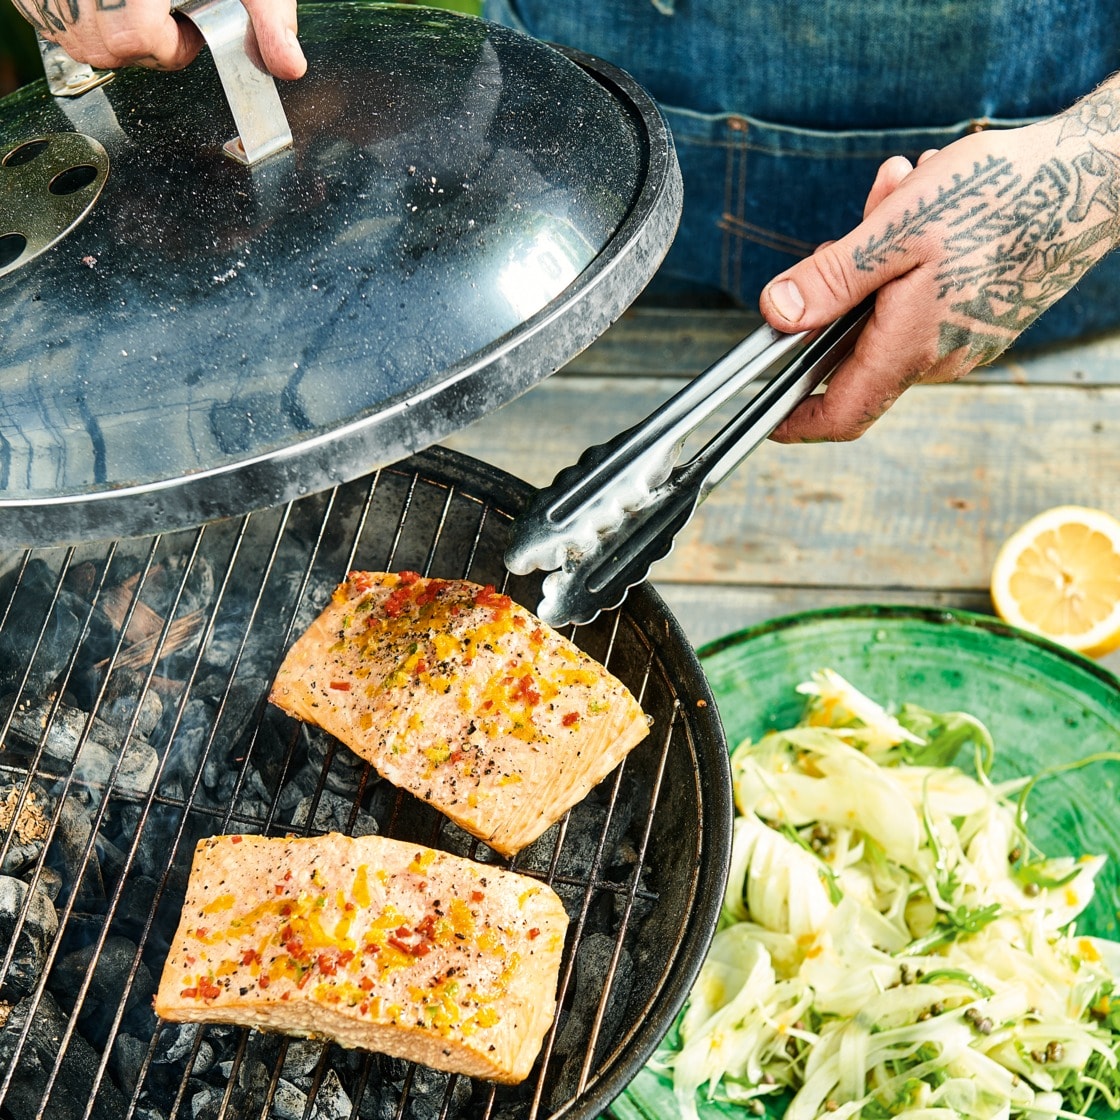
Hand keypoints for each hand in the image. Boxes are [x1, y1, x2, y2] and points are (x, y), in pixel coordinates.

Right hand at [12, 0, 305, 78]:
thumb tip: (289, 66)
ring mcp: (47, 0)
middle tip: (158, 0)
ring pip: (85, 39)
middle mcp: (83, 2)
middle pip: (119, 49)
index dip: (177, 36)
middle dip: (147, 33)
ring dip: (112, 25)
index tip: (184, 15)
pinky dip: (77, 8)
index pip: (151, 44)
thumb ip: (266, 17)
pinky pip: (52, 15)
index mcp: (130, 7)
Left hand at [759, 76, 1119, 441]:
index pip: (840, 416)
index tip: (765, 416)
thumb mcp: (897, 230)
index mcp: (911, 348)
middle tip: (867, 218)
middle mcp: (939, 358)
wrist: (1096, 179)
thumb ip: (831, 279)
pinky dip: (912, 257)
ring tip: (905, 191)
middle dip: (842, 286)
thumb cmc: (1003, 197)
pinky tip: (933, 205)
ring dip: (879, 256)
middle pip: (855, 345)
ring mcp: (964, 341)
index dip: (795, 422)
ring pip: (888, 311)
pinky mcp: (983, 319)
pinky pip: (922, 298)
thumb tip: (775, 314)